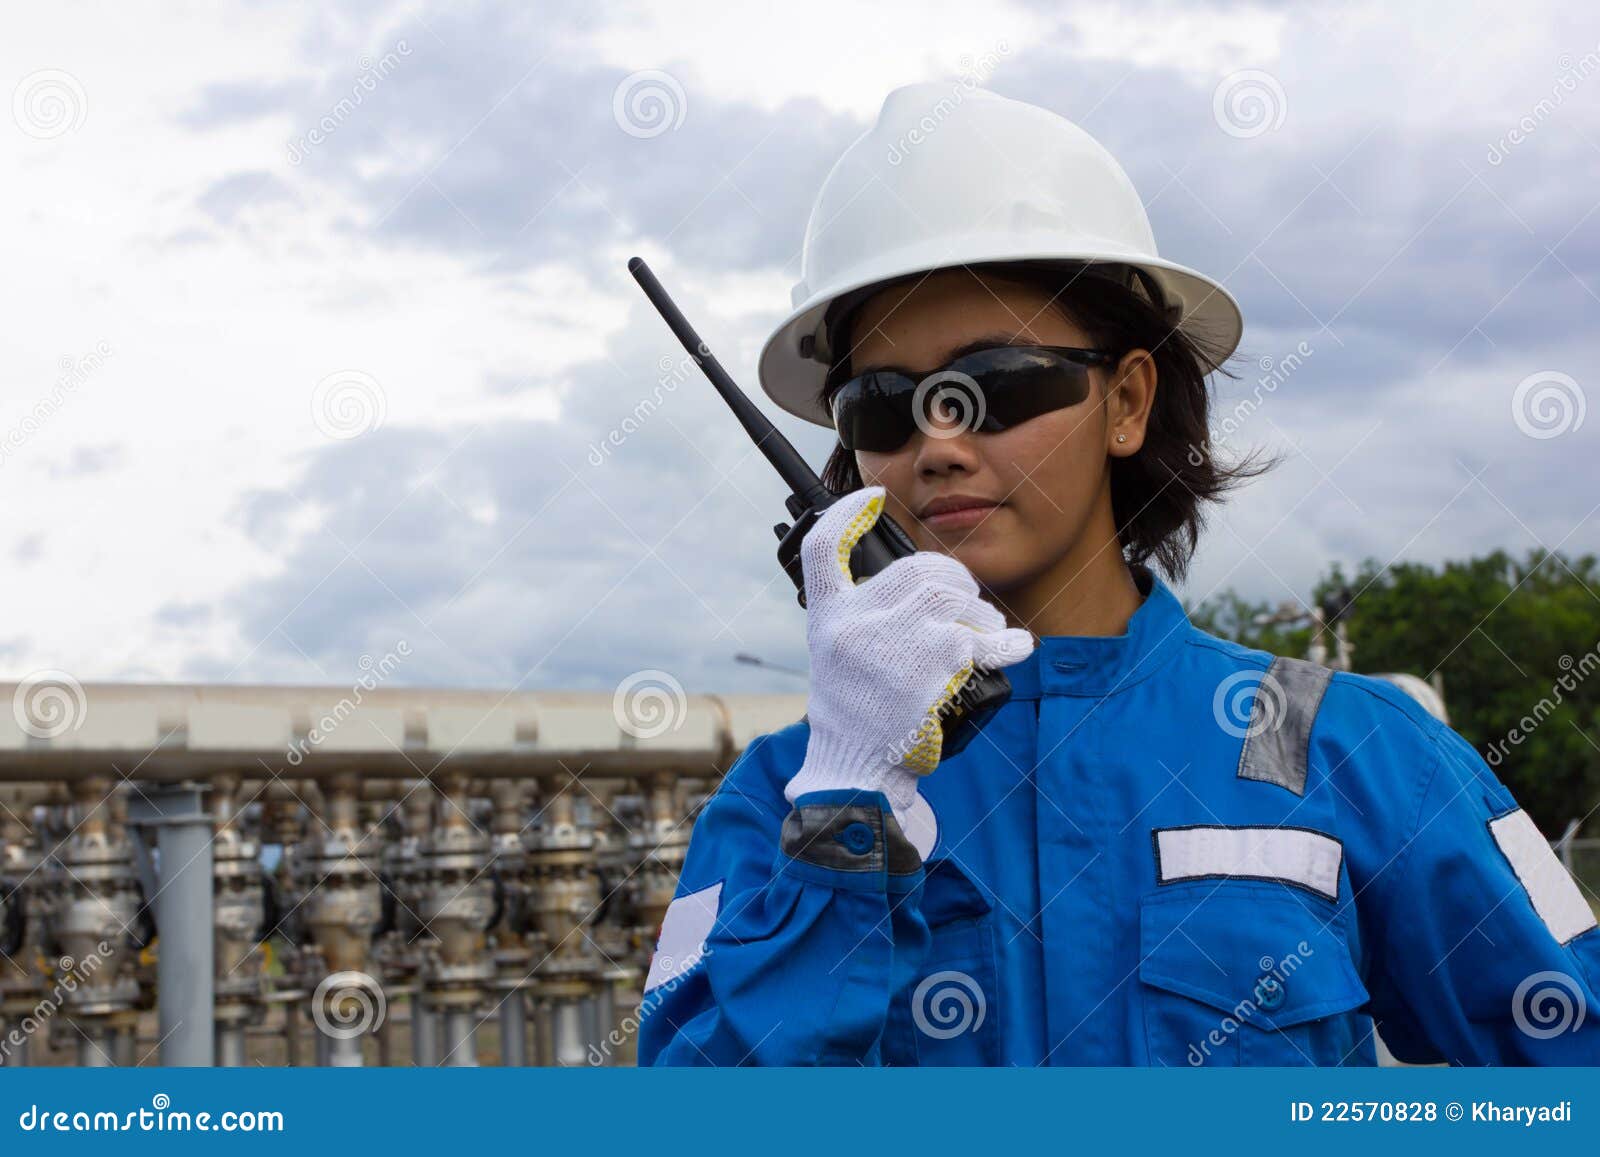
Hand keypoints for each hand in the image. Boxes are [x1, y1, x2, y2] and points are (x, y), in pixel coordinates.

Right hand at [784, 486, 1034, 818]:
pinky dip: (1006, 643)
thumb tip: (921, 583)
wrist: (857, 767)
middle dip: (952, 580)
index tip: (873, 498)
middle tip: (966, 601)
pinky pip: (981, 639)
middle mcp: (856, 625)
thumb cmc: (855, 712)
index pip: (822, 549)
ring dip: (979, 615)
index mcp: (828, 618)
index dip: (847, 515)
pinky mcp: (933, 668)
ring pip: (953, 597)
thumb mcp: (837, 654)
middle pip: (915, 569)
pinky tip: (1017, 646)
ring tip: (985, 636)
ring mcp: (894, 643)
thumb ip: (865, 615)